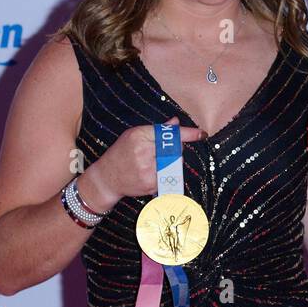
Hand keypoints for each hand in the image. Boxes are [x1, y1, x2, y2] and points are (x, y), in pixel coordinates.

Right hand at [79, 117, 202, 211]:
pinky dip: (166, 174)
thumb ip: (156, 129)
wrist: (106, 178)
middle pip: (176, 149)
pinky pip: (169, 176)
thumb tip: (175, 122)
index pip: (169, 133)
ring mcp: (148, 170)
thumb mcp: (133, 135)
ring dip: (172, 162)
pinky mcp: (151, 184)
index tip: (201, 133)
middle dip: (175, 150)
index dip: (188, 133)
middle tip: (163, 152)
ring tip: (156, 163)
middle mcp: (144, 152)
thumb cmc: (120, 154)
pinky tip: (152, 173)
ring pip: (175, 164)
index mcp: (139, 136)